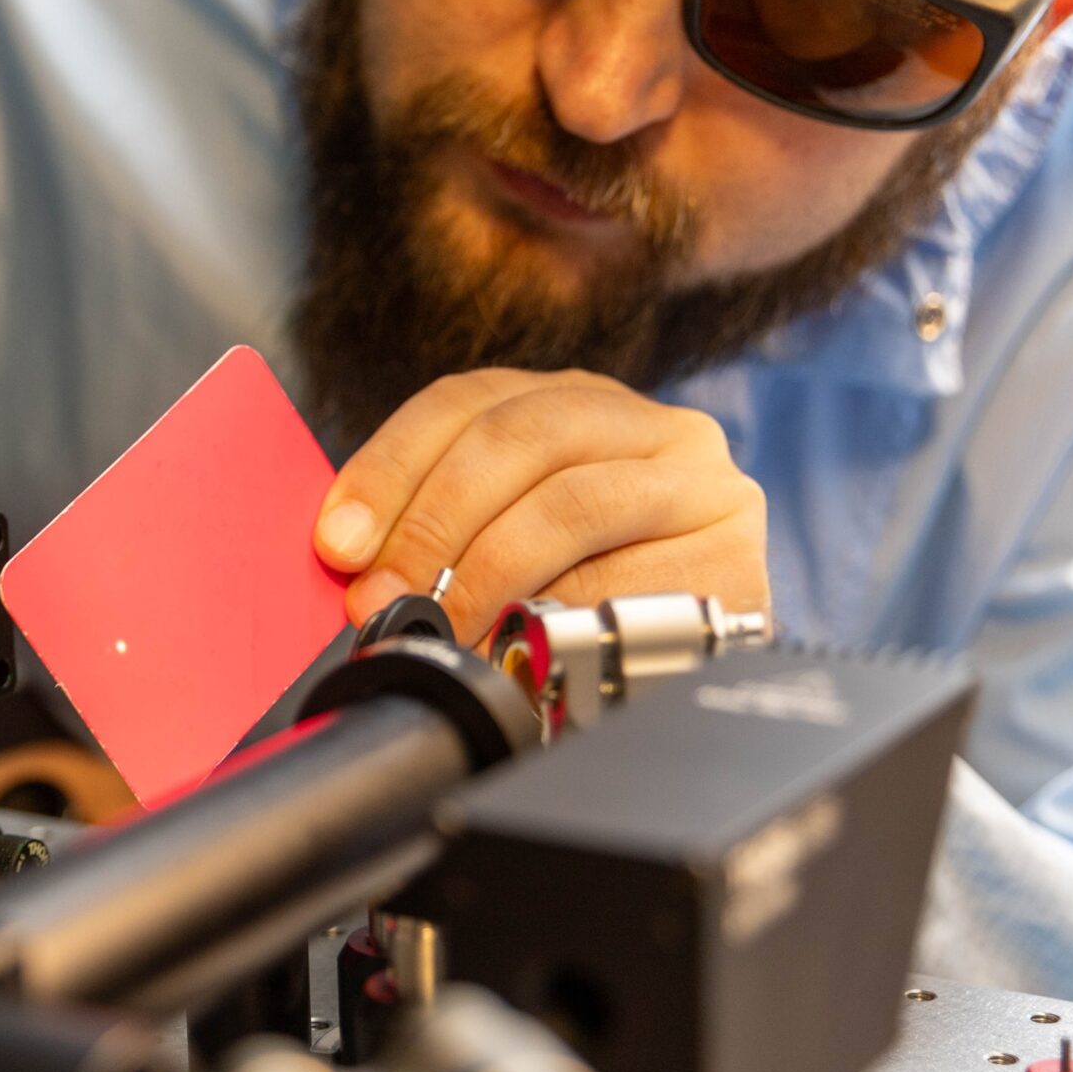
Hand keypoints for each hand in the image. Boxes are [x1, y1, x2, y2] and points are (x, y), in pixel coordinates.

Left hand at [312, 368, 769, 641]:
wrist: (693, 670)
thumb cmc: (581, 607)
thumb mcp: (507, 544)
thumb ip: (439, 532)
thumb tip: (352, 566)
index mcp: (573, 402)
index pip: (465, 402)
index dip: (390, 466)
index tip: (339, 541)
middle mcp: (644, 421)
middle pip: (517, 439)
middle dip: (432, 521)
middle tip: (385, 596)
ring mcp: (699, 481)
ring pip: (569, 503)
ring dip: (485, 572)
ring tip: (443, 626)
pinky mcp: (733, 550)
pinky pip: (627, 578)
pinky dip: (558, 615)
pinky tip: (522, 644)